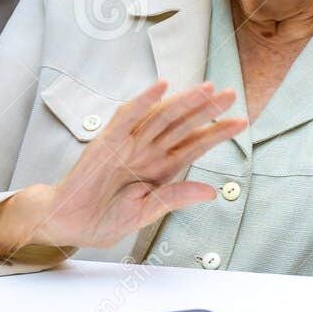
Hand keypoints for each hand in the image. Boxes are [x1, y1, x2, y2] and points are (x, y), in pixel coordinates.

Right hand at [0, 81, 246, 257]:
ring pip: (161, 116)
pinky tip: (161, 88)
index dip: (217, 132)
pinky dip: (144, 101)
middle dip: (207, 109)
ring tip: (207, 89)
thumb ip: (176, 198)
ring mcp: (129, 143)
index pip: (195, 144)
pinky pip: (128, 116)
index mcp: (161, 168)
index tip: (242, 121)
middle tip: (231, 93)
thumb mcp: (147, 212)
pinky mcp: (107, 141)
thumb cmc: (105, 218)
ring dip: (183, 101)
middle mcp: (149, 151)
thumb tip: (212, 192)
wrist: (70, 223)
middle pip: (183, 125)